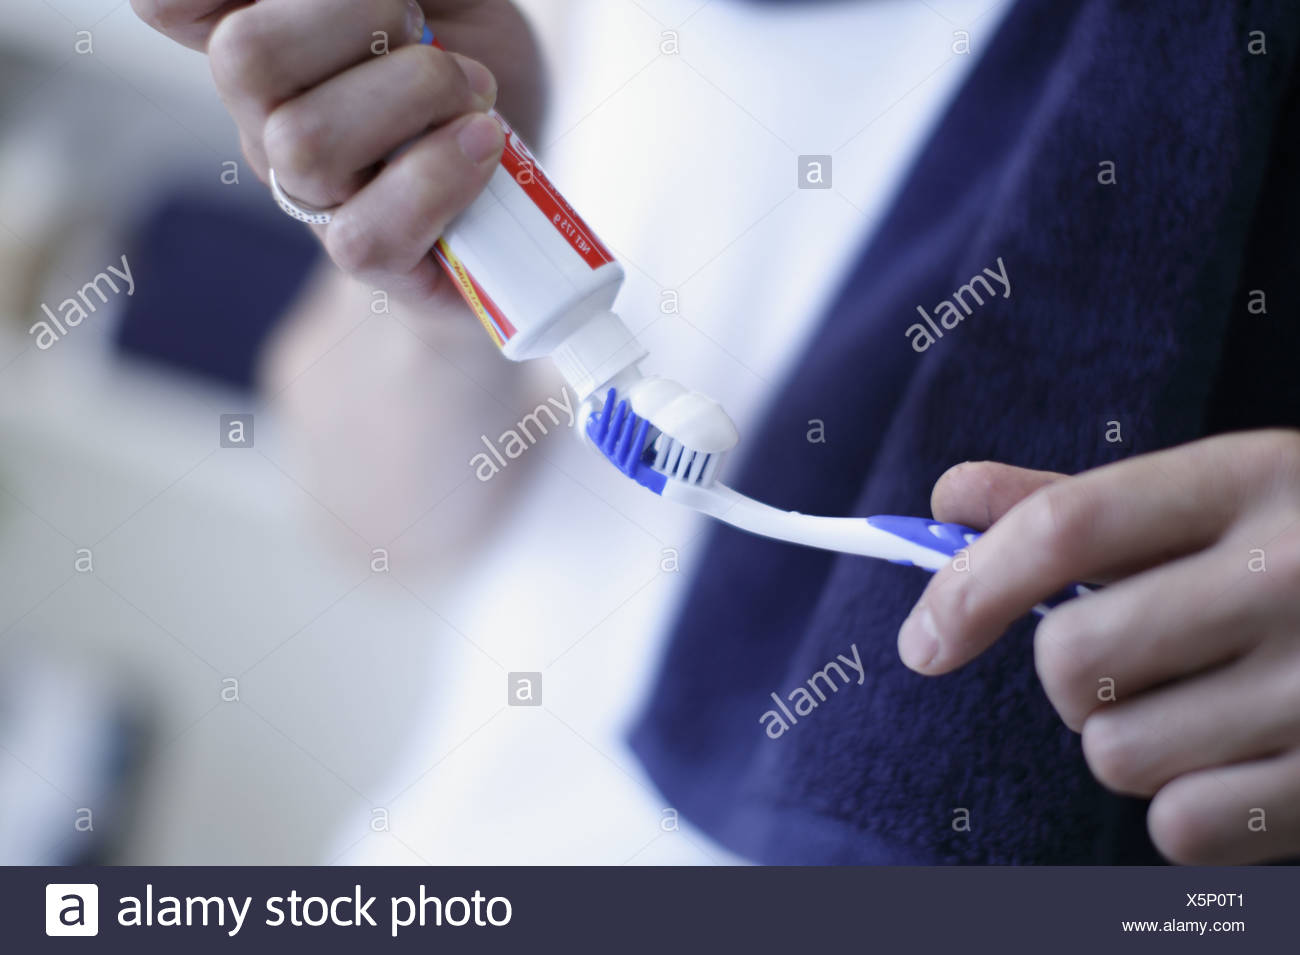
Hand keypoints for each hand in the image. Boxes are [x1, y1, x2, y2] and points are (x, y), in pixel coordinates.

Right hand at [131, 0, 544, 307]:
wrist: (521, 197)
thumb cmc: (475, 81)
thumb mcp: (448, 2)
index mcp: (272, 38)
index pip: (169, 6)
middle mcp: (268, 117)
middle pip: (242, 58)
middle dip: (355, 13)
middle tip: (422, 28)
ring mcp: (310, 194)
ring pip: (304, 144)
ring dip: (417, 93)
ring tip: (475, 90)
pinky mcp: (365, 257)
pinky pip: (365, 229)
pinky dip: (440, 172)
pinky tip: (482, 140)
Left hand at [899, 430, 1299, 863]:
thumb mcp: (1221, 496)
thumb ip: (1078, 502)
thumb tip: (947, 497)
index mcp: (1254, 480)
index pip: (1066, 528)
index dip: (967, 585)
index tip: (923, 639)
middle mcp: (1298, 576)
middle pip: (1072, 657)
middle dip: (1068, 674)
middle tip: (1128, 659)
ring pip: (1115, 753)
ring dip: (1129, 740)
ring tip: (1206, 704)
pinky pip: (1180, 828)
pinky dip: (1186, 809)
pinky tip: (1244, 762)